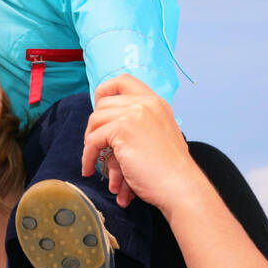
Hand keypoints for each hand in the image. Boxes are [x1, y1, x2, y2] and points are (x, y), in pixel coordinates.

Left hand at [80, 74, 202, 215]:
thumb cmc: (169, 170)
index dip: (105, 91)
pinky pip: (92, 140)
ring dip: (89, 142)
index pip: (123, 81)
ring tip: (92, 160)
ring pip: (95, 121)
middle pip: (103, 103)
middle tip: (93, 144)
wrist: (180, 186)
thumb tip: (108, 125)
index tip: (98, 107)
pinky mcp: (122, 130)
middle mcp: (145, 103)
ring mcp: (134, 114)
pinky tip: (89, 169)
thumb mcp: (159, 135)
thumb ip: (140, 123)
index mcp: (156, 102)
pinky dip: (87, 156)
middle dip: (94, 125)